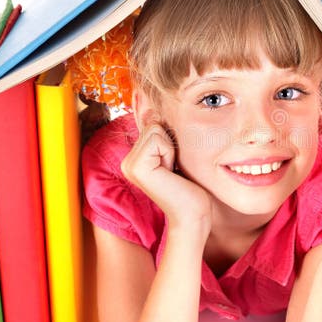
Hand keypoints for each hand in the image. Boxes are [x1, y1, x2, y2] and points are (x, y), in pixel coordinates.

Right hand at [121, 111, 211, 229]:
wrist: (194, 215)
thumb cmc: (192, 187)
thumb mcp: (177, 155)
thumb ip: (165, 135)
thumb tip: (158, 107)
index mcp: (135, 158)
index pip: (154, 124)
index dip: (171, 140)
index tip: (174, 164)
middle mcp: (127, 161)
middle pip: (154, 124)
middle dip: (171, 142)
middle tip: (174, 169)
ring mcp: (129, 164)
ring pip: (156, 129)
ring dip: (171, 148)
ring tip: (172, 171)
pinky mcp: (136, 167)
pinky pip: (158, 138)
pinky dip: (170, 152)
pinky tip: (170, 172)